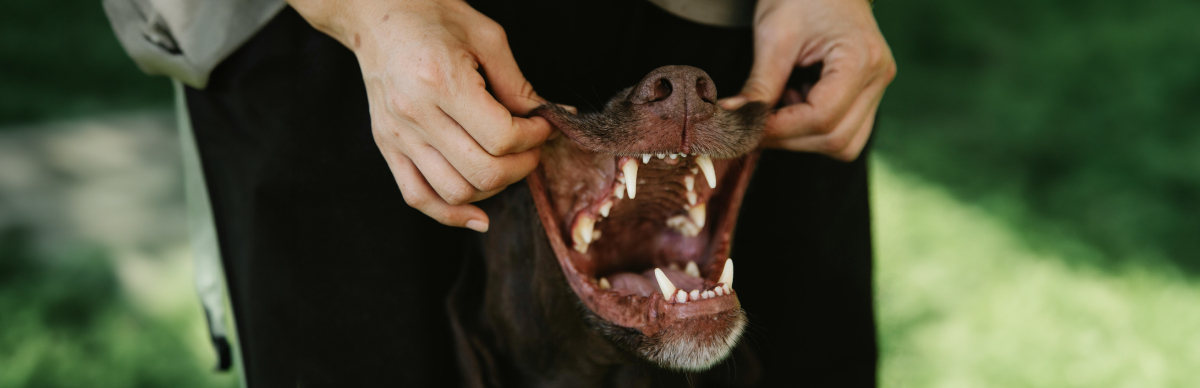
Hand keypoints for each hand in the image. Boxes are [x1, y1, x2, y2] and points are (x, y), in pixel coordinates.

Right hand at [289, 0, 552, 231]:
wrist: (375, 12)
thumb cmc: (432, 16)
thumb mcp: (486, 37)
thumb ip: (518, 84)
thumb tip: (553, 116)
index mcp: (441, 82)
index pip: (502, 137)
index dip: (535, 137)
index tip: (544, 124)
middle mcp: (415, 114)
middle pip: (483, 171)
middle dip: (522, 165)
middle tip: (533, 147)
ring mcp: (397, 135)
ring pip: (455, 192)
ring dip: (493, 187)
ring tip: (507, 164)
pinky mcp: (387, 145)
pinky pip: (418, 197)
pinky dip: (450, 214)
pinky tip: (478, 214)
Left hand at [720, 0, 895, 160]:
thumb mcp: (774, 36)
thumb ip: (759, 85)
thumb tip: (735, 119)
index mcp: (860, 59)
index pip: (822, 117)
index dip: (781, 129)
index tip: (746, 127)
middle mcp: (878, 77)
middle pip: (837, 138)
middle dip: (789, 138)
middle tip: (753, 125)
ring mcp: (877, 86)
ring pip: (844, 142)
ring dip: (803, 137)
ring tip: (779, 107)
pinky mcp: (867, 91)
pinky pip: (845, 129)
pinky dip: (814, 128)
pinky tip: (795, 102)